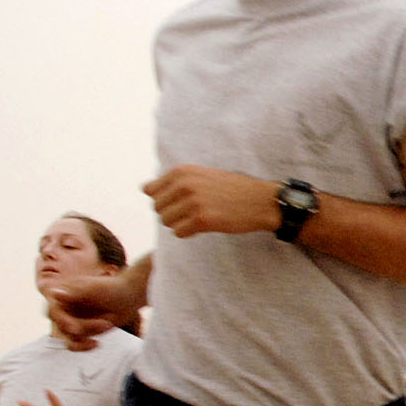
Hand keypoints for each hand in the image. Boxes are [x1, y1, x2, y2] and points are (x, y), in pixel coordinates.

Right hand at [48, 272, 143, 348]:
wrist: (127, 297)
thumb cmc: (110, 288)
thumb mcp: (92, 289)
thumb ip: (74, 293)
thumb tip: (54, 292)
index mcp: (62, 296)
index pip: (52, 311)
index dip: (62, 321)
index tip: (75, 329)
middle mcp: (63, 310)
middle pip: (62, 327)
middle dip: (82, 327)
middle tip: (105, 324)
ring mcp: (71, 321)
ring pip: (68, 337)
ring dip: (89, 333)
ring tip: (107, 324)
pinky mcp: (81, 332)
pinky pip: (75, 344)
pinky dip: (84, 346)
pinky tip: (97, 343)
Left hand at [143, 166, 280, 237]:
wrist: (261, 200)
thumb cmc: (232, 189)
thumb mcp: (201, 175)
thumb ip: (175, 180)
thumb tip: (144, 190)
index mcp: (182, 171)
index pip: (150, 191)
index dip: (164, 200)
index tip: (182, 202)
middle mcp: (185, 184)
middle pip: (157, 208)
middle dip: (171, 214)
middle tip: (193, 213)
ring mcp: (193, 202)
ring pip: (166, 222)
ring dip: (180, 224)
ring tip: (198, 219)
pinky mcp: (203, 220)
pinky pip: (179, 233)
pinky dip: (188, 233)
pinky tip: (203, 226)